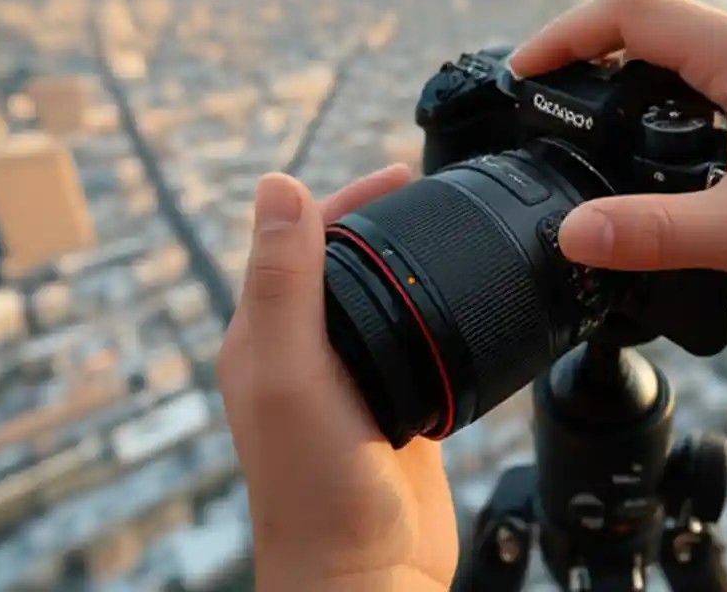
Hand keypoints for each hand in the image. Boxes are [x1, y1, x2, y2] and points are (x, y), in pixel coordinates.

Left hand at [218, 165, 457, 590]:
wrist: (366, 574)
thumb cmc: (315, 488)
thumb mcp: (289, 370)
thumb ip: (282, 280)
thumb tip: (275, 183)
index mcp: (265, 337)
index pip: (297, 243)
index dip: (342, 202)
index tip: (396, 175)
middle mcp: (303, 356)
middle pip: (341, 265)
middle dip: (380, 221)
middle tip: (426, 191)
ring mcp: (350, 384)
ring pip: (379, 301)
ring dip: (408, 261)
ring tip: (446, 232)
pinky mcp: (395, 409)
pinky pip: (413, 344)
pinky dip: (434, 311)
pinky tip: (462, 303)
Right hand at [509, 0, 726, 298]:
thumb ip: (657, 232)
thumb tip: (575, 234)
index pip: (629, 11)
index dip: (564, 36)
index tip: (523, 76)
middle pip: (642, 21)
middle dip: (580, 52)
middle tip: (538, 103)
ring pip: (668, 47)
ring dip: (615, 71)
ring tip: (574, 118)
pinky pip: (692, 74)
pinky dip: (648, 93)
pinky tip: (639, 141)